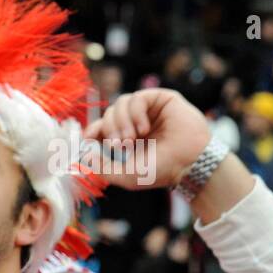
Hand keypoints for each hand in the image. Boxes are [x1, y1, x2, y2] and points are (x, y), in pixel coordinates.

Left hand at [83, 88, 209, 190]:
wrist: (190, 163)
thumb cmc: (160, 171)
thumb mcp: (125, 175)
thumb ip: (102, 168)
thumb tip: (83, 155)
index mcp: (125, 138)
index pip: (100, 128)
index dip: (91, 130)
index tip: (87, 139)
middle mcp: (134, 122)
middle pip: (108, 115)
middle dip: (109, 130)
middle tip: (119, 146)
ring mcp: (147, 110)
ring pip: (119, 104)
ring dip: (121, 122)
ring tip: (132, 139)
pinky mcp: (159, 99)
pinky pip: (136, 98)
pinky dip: (135, 113)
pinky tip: (144, 128)